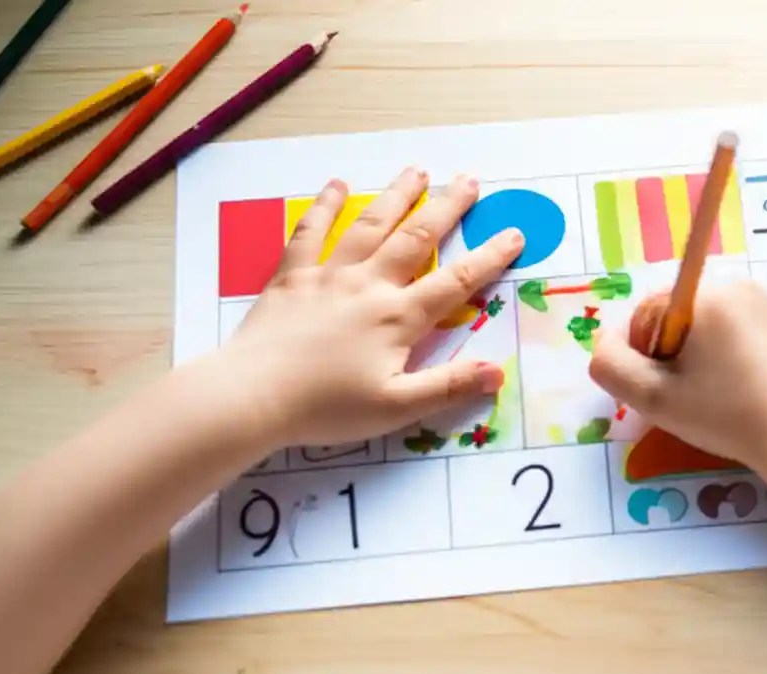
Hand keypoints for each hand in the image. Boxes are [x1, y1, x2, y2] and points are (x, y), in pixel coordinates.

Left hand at [208, 167, 523, 448]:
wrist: (252, 396)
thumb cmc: (326, 407)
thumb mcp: (396, 407)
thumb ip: (448, 387)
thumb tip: (498, 371)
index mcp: (399, 318)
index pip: (456, 282)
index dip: (489, 258)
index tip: (513, 234)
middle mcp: (369, 286)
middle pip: (416, 239)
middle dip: (447, 208)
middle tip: (470, 181)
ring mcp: (329, 276)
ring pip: (370, 226)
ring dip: (397, 197)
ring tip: (417, 172)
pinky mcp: (292, 277)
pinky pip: (311, 232)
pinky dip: (325, 206)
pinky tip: (338, 185)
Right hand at [589, 281, 766, 472]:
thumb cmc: (727, 415)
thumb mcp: (654, 398)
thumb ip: (611, 366)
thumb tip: (605, 343)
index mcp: (705, 294)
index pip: (645, 316)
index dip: (644, 358)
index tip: (666, 389)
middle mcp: (736, 285)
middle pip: (674, 318)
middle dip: (671, 355)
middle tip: (690, 397)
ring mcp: (764, 301)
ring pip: (702, 326)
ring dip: (696, 358)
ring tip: (717, 396)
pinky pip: (732, 331)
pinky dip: (725, 357)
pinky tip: (739, 389)